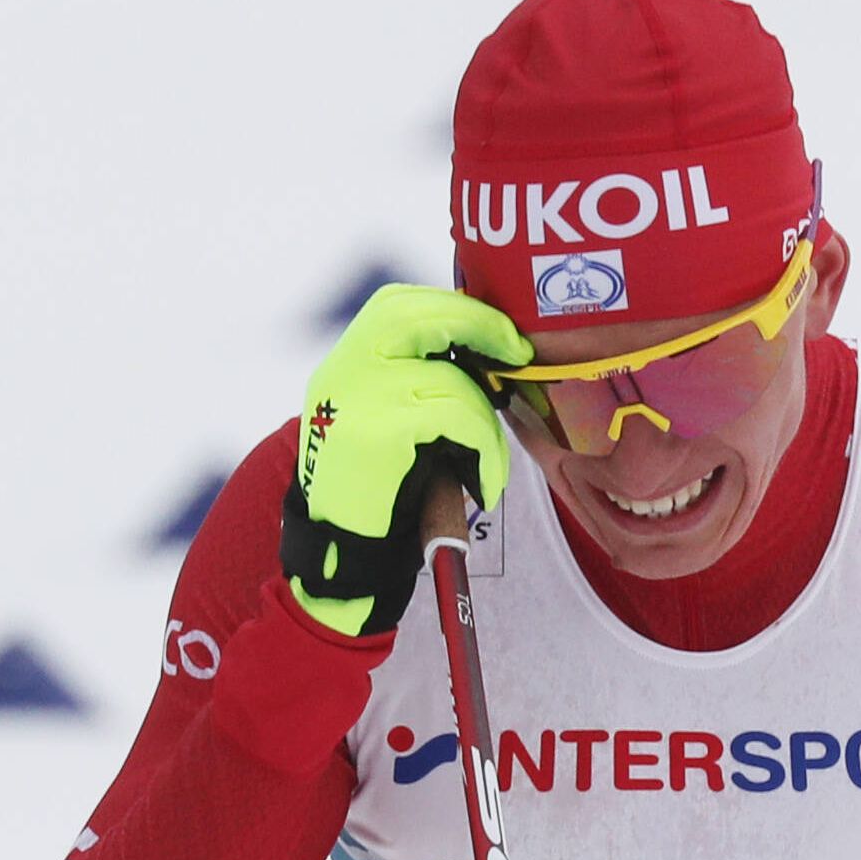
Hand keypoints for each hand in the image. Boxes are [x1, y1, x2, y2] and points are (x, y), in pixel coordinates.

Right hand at [280, 286, 531, 636]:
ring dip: (488, 425)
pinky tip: (483, 485)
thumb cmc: (380, 492)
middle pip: (419, 315)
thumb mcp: (387, 423)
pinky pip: (457, 420)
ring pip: (452, 382)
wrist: (341, 556)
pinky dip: (484, 452)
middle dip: (481, 328)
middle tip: (519, 356)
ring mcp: (357, 398)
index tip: (500, 333)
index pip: (398, 303)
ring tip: (489, 465)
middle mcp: (344, 370)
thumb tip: (489, 350)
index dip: (456, 308)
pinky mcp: (378, 432)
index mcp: (346, 363)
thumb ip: (418, 382)